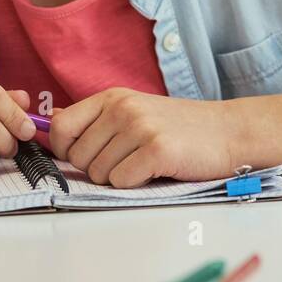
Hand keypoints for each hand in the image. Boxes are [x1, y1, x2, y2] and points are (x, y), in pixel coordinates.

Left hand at [47, 88, 242, 187]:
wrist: (228, 131)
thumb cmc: (180, 127)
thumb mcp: (134, 110)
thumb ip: (95, 118)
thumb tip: (52, 120)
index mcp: (112, 97)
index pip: (61, 127)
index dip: (66, 150)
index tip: (85, 156)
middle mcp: (122, 108)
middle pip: (79, 157)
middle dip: (97, 169)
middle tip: (127, 162)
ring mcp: (139, 127)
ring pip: (99, 173)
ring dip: (119, 178)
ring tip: (144, 164)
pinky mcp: (157, 150)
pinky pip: (122, 181)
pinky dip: (136, 184)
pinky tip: (155, 171)